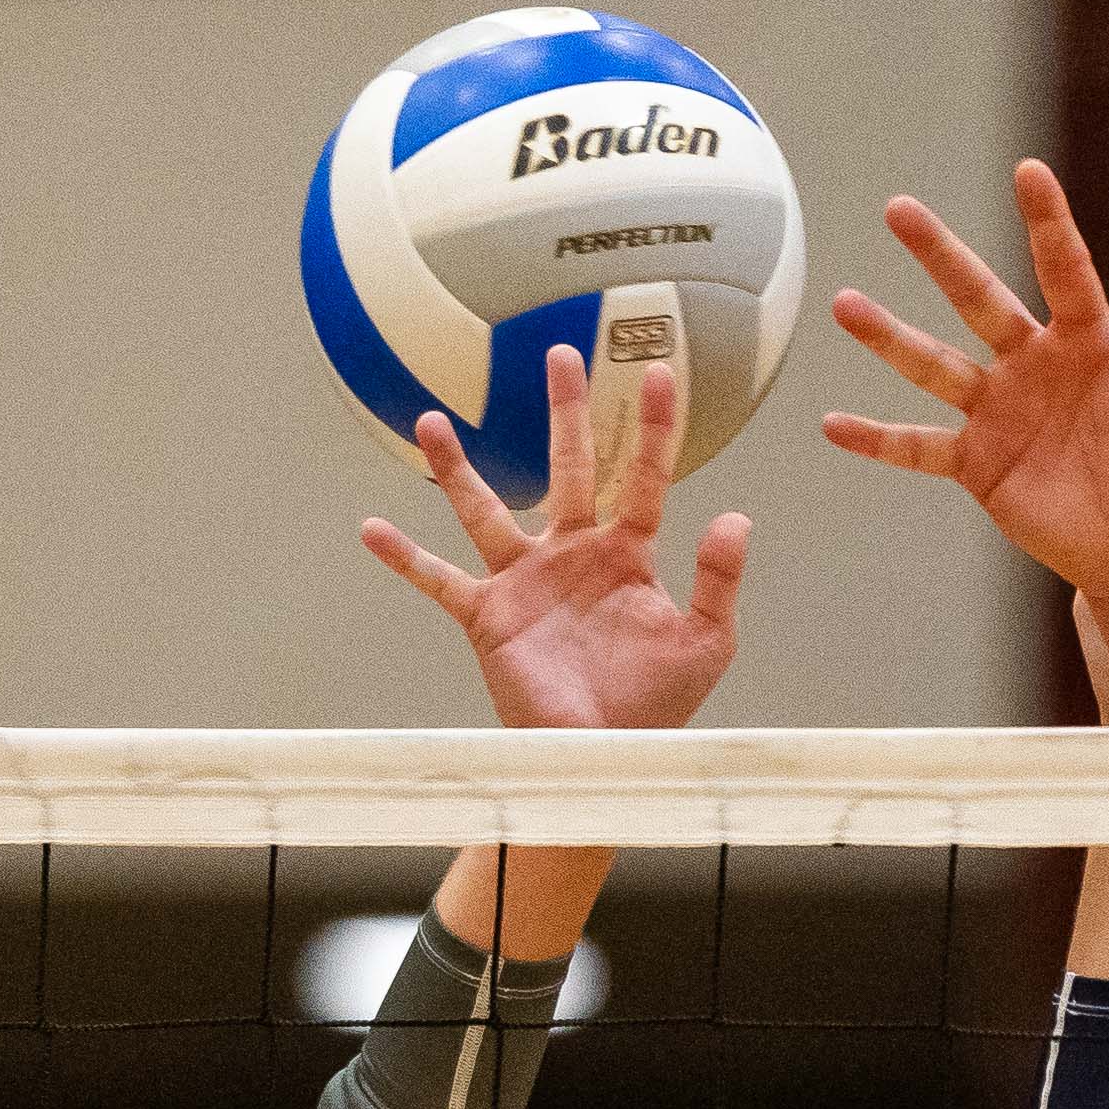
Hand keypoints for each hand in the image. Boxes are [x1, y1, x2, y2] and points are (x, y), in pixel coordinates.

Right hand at [363, 346, 746, 730]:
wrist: (607, 754)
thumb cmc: (658, 701)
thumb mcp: (707, 640)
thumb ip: (719, 579)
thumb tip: (736, 516)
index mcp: (628, 553)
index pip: (645, 477)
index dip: (654, 429)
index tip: (657, 373)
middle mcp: (573, 553)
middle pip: (568, 467)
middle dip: (565, 412)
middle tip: (560, 354)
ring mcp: (526, 580)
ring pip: (486, 510)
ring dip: (456, 469)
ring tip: (429, 421)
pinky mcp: (489, 616)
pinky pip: (440, 581)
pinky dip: (405, 559)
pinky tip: (372, 530)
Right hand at [821, 160, 1108, 599]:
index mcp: (1086, 340)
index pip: (1064, 267)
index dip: (1047, 220)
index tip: (1028, 171)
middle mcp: (1032, 365)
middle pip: (977, 297)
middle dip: (939, 254)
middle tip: (899, 209)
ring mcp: (999, 413)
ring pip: (934, 364)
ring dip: (889, 336)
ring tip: (845, 304)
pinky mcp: (979, 464)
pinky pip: (918, 447)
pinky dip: (877, 439)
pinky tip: (834, 424)